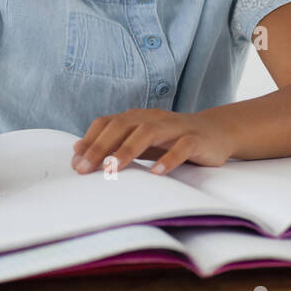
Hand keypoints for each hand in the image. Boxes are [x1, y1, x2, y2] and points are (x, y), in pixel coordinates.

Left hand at [71, 109, 231, 176]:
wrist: (215, 132)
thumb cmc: (171, 139)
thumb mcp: (140, 141)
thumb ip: (112, 144)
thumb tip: (77, 151)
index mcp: (136, 117)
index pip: (107, 124)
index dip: (90, 141)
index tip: (76, 164)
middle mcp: (152, 118)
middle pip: (122, 126)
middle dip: (101, 147)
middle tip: (85, 169)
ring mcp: (174, 127)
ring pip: (147, 133)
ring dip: (127, 150)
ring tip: (113, 169)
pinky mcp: (195, 139)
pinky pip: (181, 146)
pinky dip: (169, 158)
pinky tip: (156, 172)